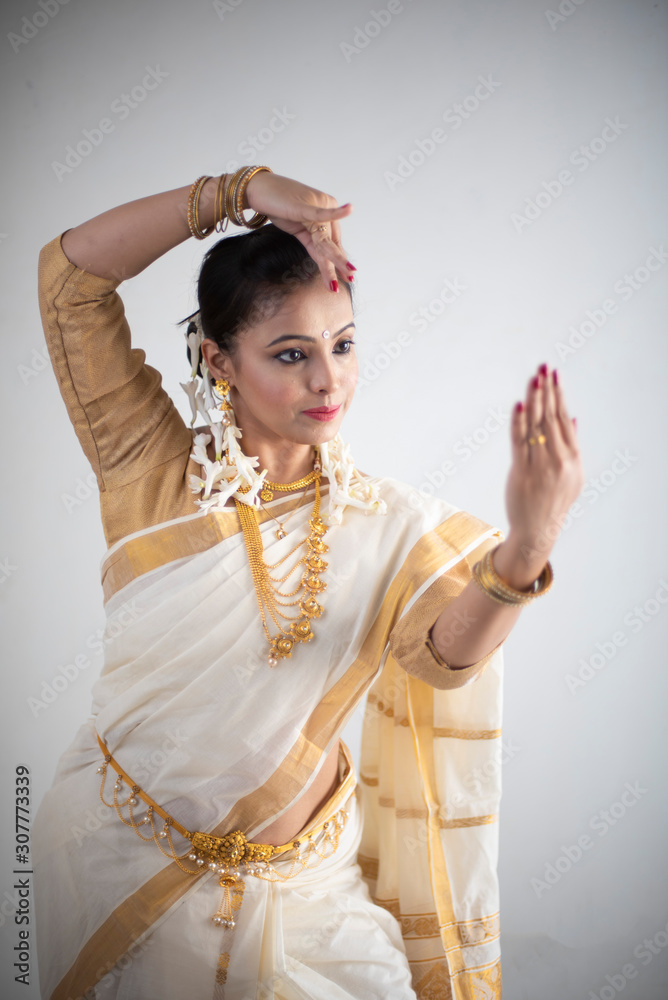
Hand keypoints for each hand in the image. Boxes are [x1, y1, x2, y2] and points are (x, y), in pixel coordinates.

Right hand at [243, 171, 354, 290]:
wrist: (258, 189)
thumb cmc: (277, 206)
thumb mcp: (298, 228)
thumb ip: (312, 242)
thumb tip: (323, 258)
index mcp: (325, 213)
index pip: (333, 242)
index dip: (338, 260)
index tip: (346, 277)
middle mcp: (325, 207)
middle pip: (331, 243)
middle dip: (338, 264)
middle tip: (350, 279)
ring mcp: (316, 206)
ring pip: (325, 239)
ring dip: (332, 260)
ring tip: (341, 277)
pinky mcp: (305, 206)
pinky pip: (321, 213)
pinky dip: (336, 213)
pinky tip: (349, 209)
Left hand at [496, 363, 584, 585]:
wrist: (538, 530)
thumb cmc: (552, 501)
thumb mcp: (571, 475)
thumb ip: (570, 445)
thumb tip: (572, 418)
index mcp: (572, 458)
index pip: (564, 419)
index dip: (558, 396)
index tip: (554, 376)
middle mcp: (559, 460)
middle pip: (551, 418)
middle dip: (546, 391)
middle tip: (543, 368)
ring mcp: (541, 466)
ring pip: (536, 426)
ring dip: (534, 400)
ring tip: (534, 378)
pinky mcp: (522, 473)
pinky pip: (520, 443)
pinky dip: (519, 423)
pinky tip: (519, 405)